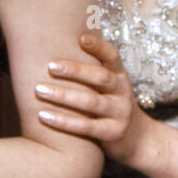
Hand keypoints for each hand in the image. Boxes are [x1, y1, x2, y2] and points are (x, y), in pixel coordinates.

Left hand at [34, 32, 150, 165]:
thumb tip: (58, 44)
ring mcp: (119, 113)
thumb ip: (90, 70)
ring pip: (91, 102)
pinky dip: (63, 121)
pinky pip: (86, 127)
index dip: (98, 46)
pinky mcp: (112, 133)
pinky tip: (42, 115)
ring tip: (39, 90)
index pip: (112, 56)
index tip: (80, 38)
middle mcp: (122, 92)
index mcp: (119, 76)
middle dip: (74, 70)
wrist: (138, 139)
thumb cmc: (111, 105)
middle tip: (49, 66)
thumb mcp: (109, 86)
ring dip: (63, 95)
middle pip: (100, 77)